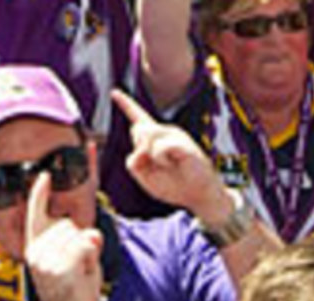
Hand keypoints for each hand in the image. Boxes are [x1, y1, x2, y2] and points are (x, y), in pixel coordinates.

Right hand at [24, 172, 102, 300]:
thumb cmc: (75, 294)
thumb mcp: (79, 263)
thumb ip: (82, 244)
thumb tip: (91, 234)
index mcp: (36, 248)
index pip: (36, 215)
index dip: (40, 194)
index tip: (44, 175)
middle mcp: (36, 252)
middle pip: (71, 225)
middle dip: (83, 243)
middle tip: (78, 270)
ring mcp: (45, 260)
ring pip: (80, 236)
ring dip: (89, 254)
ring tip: (80, 275)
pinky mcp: (58, 268)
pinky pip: (86, 247)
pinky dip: (92, 259)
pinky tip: (83, 276)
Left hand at [112, 90, 230, 222]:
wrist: (199, 194)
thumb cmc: (174, 186)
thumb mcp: (144, 176)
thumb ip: (133, 162)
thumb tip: (140, 147)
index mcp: (156, 140)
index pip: (139, 119)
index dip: (126, 105)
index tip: (114, 92)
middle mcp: (165, 132)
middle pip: (138, 130)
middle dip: (140, 149)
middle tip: (159, 165)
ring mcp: (175, 135)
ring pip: (146, 136)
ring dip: (152, 157)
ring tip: (170, 166)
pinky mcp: (183, 142)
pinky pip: (160, 148)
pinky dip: (163, 161)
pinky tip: (174, 164)